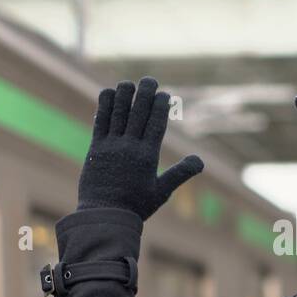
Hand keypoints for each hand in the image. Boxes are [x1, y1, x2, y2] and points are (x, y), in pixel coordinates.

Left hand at [77, 77, 203, 220]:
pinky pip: (100, 122)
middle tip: (150, 80)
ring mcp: (111, 146)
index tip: (164, 94)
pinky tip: (108, 93)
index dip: (160, 106)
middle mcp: (129, 147)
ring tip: (128, 83)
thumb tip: (201, 161)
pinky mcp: (95, 149)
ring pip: (118, 113)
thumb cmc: (136, 206)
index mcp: (147, 156)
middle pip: (138, 113)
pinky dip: (105, 106)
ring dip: (123, 95)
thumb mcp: (162, 191)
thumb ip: (180, 173)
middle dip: (145, 94)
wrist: (105, 216)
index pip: (156, 123)